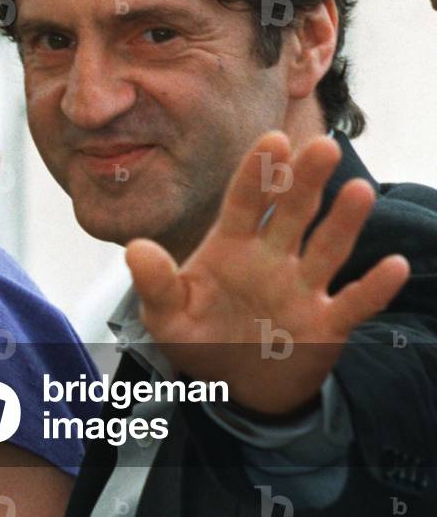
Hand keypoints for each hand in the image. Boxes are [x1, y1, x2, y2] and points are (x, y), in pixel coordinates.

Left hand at [125, 131, 409, 415]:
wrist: (231, 387)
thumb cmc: (199, 339)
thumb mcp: (166, 315)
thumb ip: (155, 283)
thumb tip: (135, 248)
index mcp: (231, 246)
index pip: (245, 201)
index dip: (258, 172)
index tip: (271, 141)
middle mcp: (271, 258)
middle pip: (292, 212)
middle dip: (305, 179)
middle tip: (322, 145)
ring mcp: (301, 288)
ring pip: (327, 248)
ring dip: (344, 221)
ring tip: (358, 191)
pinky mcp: (326, 324)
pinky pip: (354, 303)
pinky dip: (373, 288)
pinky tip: (393, 266)